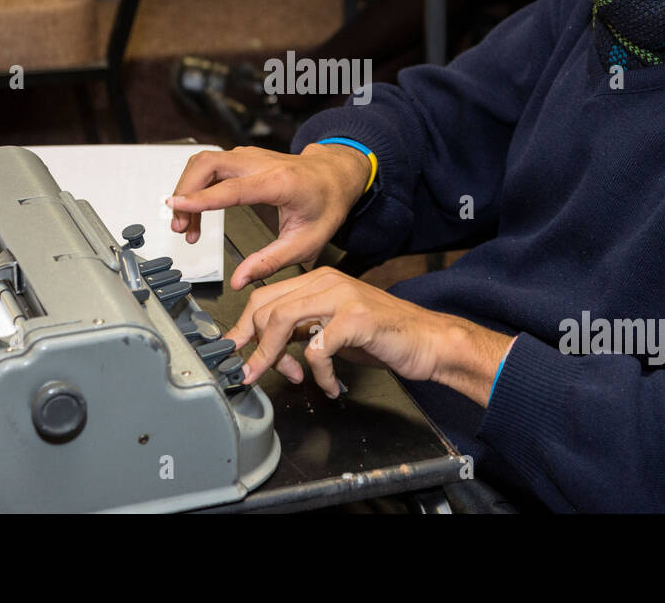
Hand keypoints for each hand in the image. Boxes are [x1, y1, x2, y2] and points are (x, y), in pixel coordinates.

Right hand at [167, 143, 370, 289]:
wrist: (336, 175)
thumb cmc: (326, 205)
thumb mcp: (307, 242)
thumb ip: (271, 262)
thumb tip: (240, 281)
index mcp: (280, 183)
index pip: (233, 188)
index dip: (201, 198)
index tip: (176, 205)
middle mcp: (262, 163)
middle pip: (209, 164)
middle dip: (185, 193)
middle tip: (179, 227)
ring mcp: (251, 156)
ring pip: (205, 161)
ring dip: (187, 189)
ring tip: (186, 226)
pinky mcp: (244, 157)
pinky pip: (211, 164)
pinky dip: (196, 185)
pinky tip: (197, 212)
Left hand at [224, 267, 515, 404]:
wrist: (429, 340)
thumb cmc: (383, 336)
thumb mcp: (333, 328)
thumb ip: (301, 329)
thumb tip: (264, 348)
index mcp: (318, 280)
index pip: (264, 296)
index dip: (243, 328)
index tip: (235, 354)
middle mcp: (326, 281)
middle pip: (266, 307)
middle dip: (254, 346)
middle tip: (255, 373)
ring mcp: (341, 297)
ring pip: (282, 321)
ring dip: (273, 357)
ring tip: (286, 378)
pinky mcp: (356, 319)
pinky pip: (317, 349)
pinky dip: (319, 374)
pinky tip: (330, 384)